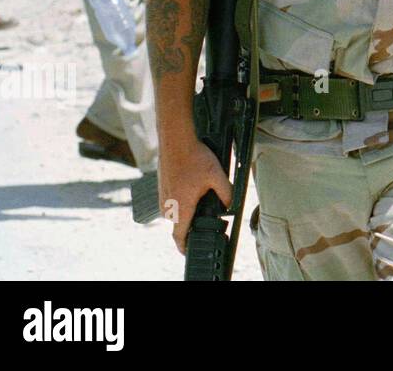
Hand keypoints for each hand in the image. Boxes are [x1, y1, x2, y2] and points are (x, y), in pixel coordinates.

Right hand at [160, 139, 232, 255]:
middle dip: (192, 222)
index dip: (185, 246)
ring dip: (187, 209)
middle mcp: (168, 206)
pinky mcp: (162, 188)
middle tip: (207, 214)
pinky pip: (172, 201)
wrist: (176, 140)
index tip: (190, 251)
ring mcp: (163, 197)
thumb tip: (230, 206)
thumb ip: (226, 193)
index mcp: (180, 208)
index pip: (179, 236)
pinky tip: (193, 186)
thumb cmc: (194, 158)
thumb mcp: (217, 175)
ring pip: (176, 212)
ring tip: (201, 196)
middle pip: (180, 224)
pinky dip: (182, 199)